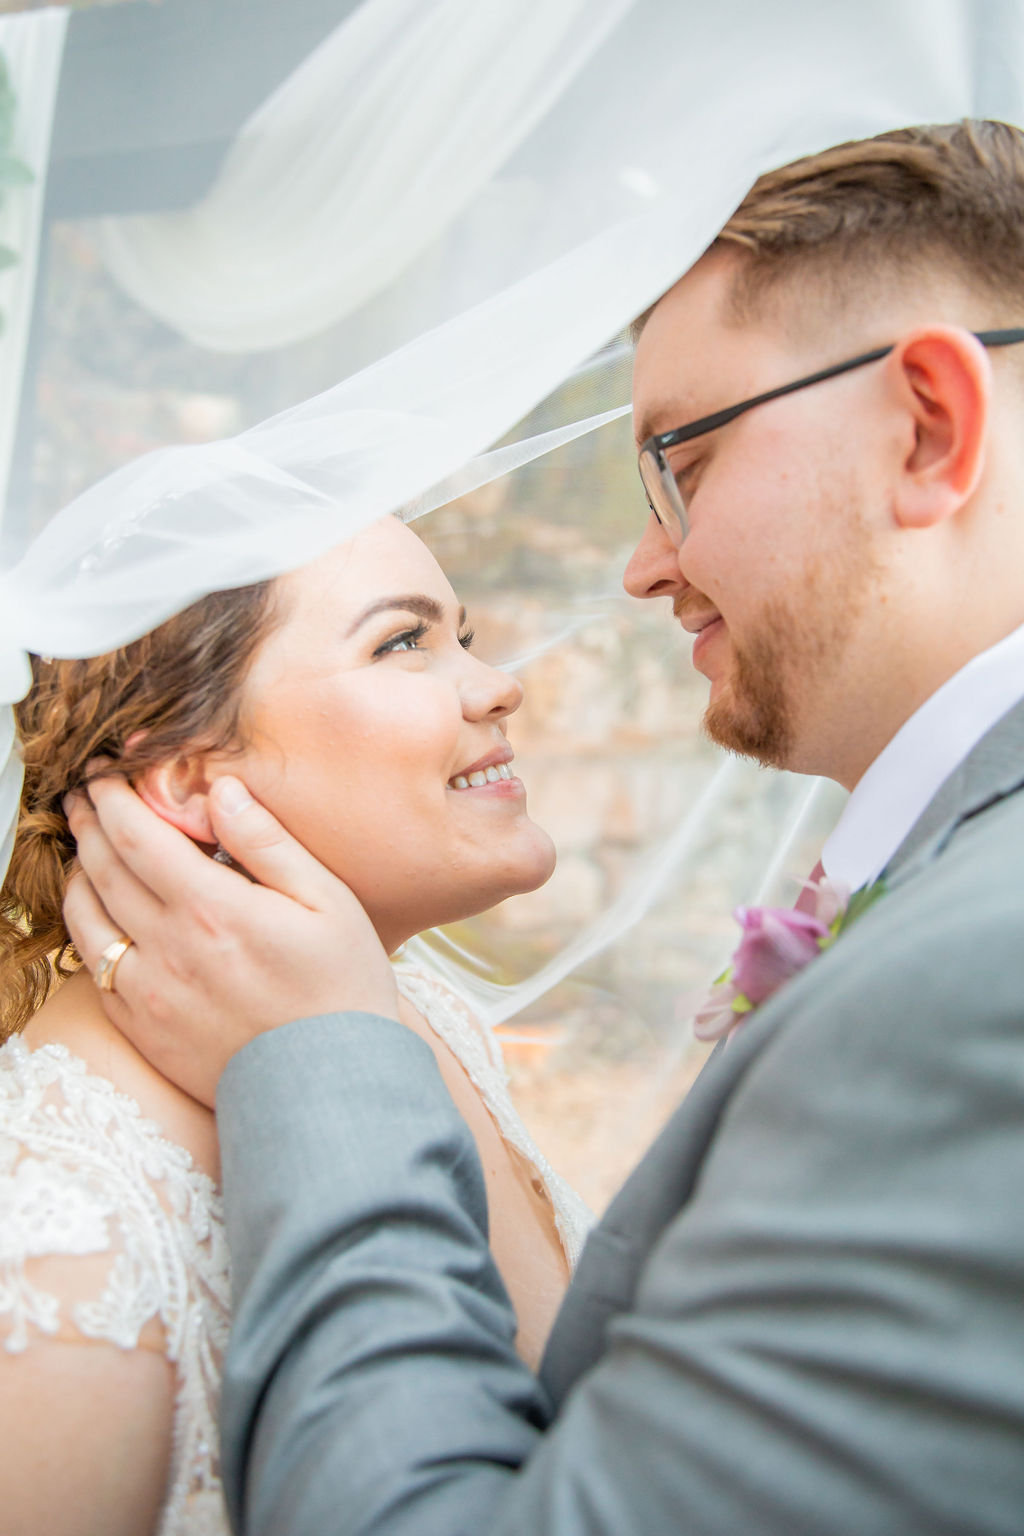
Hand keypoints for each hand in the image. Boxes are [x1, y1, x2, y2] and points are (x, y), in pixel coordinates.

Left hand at [64, 773, 398, 1106]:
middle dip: (87, 824)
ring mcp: (149, 994)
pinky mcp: (143, 1030)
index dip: (112, 798)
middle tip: (81, 796)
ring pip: (87, 920)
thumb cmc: (341, 989)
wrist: (329, 1085)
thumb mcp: (327, 901)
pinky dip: (87, 932)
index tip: (103, 774)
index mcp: (213, 909)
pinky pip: (95, 972)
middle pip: (104, 870)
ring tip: (83, 849)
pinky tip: (99, 917)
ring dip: (78, 874)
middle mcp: (168, 949)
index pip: (138, 836)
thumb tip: (221, 792)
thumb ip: (268, 842)